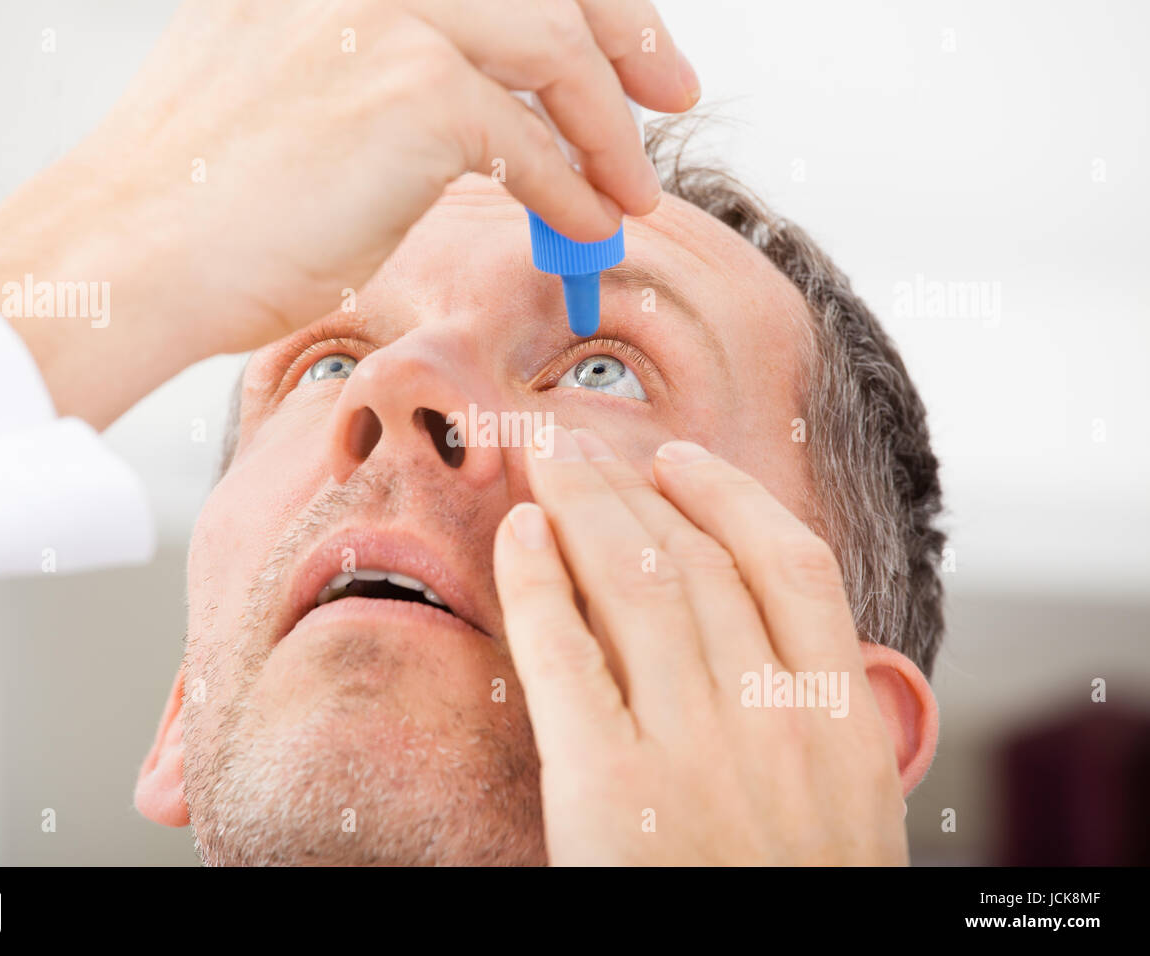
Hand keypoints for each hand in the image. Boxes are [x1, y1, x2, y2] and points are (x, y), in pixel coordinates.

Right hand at [0, 0, 698, 427]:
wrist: (128, 256)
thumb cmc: (195, 208)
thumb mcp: (281, 92)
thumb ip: (378, 73)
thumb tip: (481, 117)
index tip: (624, 42)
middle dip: (626, 33)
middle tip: (670, 91)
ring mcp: (386, 16)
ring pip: (553, 46)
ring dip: (609, 126)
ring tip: (633, 188)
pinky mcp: (411, 93)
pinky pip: (531, 140)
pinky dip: (572, 188)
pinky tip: (586, 222)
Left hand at [493, 426, 908, 864]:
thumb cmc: (790, 904)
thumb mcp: (848, 818)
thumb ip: (825, 721)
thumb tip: (788, 642)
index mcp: (840, 722)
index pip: (789, 564)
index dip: (728, 495)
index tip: (677, 457)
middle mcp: (771, 719)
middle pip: (693, 555)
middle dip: (625, 480)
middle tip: (574, 436)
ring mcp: (690, 749)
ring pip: (633, 579)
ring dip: (578, 502)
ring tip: (538, 456)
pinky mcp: (605, 788)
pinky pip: (565, 653)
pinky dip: (538, 581)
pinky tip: (517, 534)